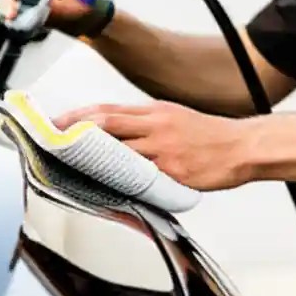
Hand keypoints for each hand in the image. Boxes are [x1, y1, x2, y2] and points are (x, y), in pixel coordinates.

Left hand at [54, 101, 256, 191]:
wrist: (243, 146)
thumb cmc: (209, 135)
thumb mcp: (174, 117)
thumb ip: (145, 124)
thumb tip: (114, 132)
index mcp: (154, 111)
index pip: (107, 110)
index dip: (78, 115)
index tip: (56, 122)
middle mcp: (155, 126)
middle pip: (107, 124)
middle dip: (75, 132)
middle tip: (53, 140)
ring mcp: (164, 150)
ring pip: (119, 151)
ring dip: (93, 159)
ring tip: (70, 165)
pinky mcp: (173, 172)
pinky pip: (140, 178)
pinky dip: (120, 181)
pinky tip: (104, 186)